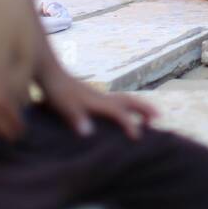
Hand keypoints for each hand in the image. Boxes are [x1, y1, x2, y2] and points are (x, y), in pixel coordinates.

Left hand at [39, 65, 157, 138]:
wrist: (48, 71)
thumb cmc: (54, 90)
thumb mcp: (63, 106)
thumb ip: (76, 118)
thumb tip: (88, 133)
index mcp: (98, 102)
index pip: (120, 113)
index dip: (130, 125)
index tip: (138, 137)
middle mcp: (102, 98)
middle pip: (129, 101)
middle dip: (145, 108)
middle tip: (159, 117)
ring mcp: (98, 96)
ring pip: (124, 99)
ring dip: (139, 106)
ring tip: (147, 117)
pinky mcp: (92, 96)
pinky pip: (116, 101)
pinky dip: (127, 106)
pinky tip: (122, 113)